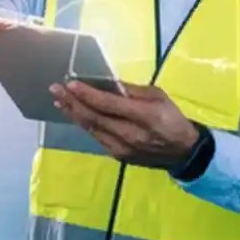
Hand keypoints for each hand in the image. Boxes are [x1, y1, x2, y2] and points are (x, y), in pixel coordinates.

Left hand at [51, 81, 199, 169]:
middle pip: (94, 118)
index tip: (71, 84)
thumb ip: (132, 91)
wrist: (183, 152)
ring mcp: (123, 148)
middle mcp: (130, 135)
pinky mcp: (118, 156)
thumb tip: (108, 84)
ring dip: (73, 114)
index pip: (108, 105)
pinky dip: (84, 124)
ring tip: (59, 100)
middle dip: (72, 102)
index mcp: (144, 116)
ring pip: (92, 129)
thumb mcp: (159, 96)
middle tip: (55, 89)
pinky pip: (97, 137)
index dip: (87, 95)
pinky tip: (74, 114)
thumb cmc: (172, 118)